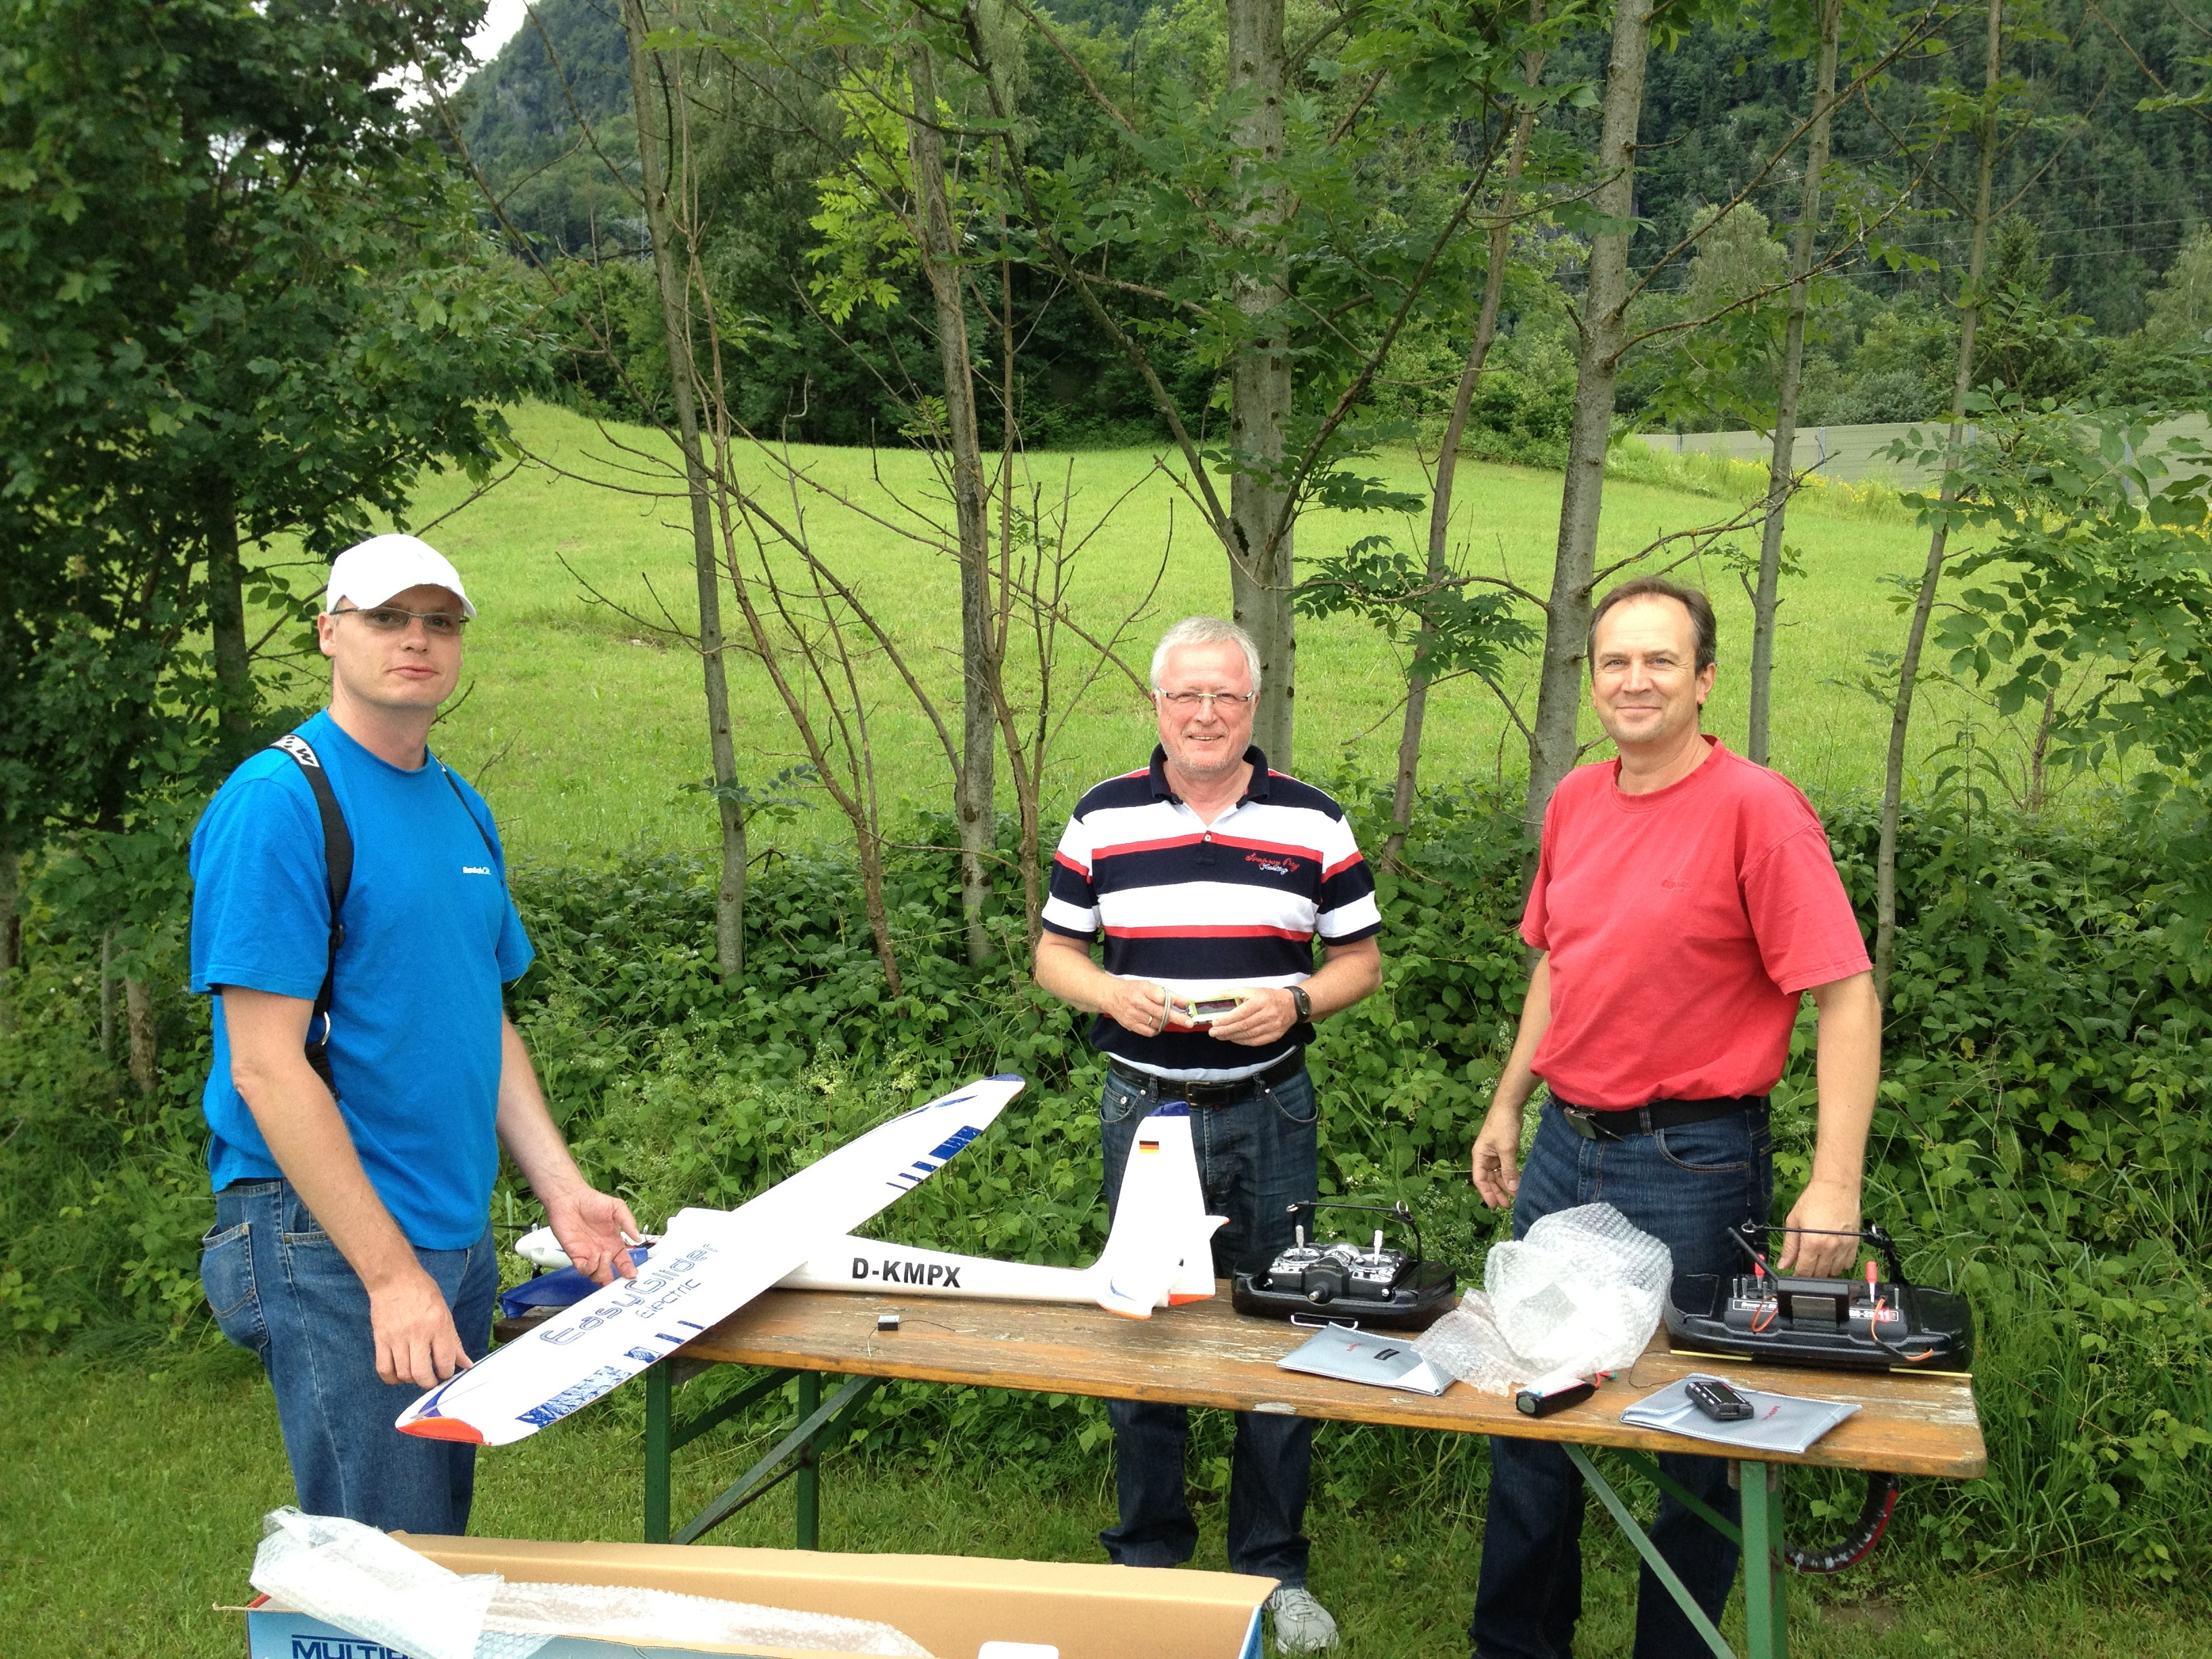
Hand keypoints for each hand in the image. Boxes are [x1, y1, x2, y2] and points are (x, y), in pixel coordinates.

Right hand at [369, 1266, 471, 1388]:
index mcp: (438, 1324)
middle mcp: (417, 1333)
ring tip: (416, 1373)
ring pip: (403, 1374)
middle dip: (429, 1382)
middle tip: (431, 1378)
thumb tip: (467, 1364)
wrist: (394, 1278)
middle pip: (421, 1374)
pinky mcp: (380, 1340)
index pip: (444, 1361)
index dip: (447, 1373)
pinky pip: (384, 1369)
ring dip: (412, 1380)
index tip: (445, 1372)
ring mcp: (396, 1338)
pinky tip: (399, 1374)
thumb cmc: (423, 1292)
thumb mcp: (445, 1312)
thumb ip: (454, 1341)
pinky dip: (392, 1378)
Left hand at [544, 1185, 643, 1284]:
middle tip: (619, 1273)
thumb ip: (629, 1222)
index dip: (629, 1269)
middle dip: (616, 1279)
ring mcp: (588, 1255)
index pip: (623, 1262)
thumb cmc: (591, 1201)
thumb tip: (637, 1238)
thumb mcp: (617, 1207)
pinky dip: (591, 1267)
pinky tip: (595, 1256)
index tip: (633, 1274)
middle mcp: (602, 1251)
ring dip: (603, 1271)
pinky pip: (583, 1270)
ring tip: (605, 1255)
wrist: (569, 1199)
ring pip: (597, 1276)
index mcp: (613, 1242)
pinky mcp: (575, 1255)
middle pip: (610, 1274)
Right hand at [1102, 978, 1186, 1038]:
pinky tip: (1157, 1024)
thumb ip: (1165, 994)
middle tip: (1190, 1022)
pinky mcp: (1131, 1025)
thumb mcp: (1148, 986)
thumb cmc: (1133, 989)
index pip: (1163, 997)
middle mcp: (1138, 1002)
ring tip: (1167, 1018)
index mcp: (1143, 989)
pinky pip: (1149, 1032)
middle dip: (1178, 1018)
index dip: (1177, 1002)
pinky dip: (1157, 1029)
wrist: (1111, 996)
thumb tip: (1184, 1003)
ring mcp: (1134, 1015)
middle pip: (1162, 1013)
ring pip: (1157, 1023)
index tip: (1188, 1006)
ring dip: (1166, 1022)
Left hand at [1203, 987, 1295, 1047]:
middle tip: (1213, 1032)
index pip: (1241, 1012)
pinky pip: (1255, 1042)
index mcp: (1261, 1001)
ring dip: (1232, 1036)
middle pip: (1244, 1026)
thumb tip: (1212, 997)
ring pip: (1249, 1035)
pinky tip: (1233, 1038)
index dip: (1227, 1019)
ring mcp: (1273, 1027)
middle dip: (1226, 1030)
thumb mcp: (1250, 990)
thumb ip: (1231, 993)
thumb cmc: (1267, 996)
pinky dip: (1242, 1041)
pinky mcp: (1275, 1036)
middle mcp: (1268, 1014)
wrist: (1291, 1005)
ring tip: (1220, 1036)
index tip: (1215, 1022)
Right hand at [1471, 1099, 1523, 1209]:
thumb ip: (1508, 1169)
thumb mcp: (1506, 1149)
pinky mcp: (1504, 1152)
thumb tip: (1513, 1189)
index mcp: (1479, 1156)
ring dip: (1505, 1186)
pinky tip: (1516, 1184)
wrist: (1510, 1106)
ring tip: (1514, 1197)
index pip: (1479, 1179)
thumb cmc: (1503, 1125)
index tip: (1494, 1206)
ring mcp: (1494, 1155)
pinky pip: (1505, 1168)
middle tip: (1507, 1205)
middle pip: (1488, 1180)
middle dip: (1497, 1192)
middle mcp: (1484, 1157)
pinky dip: (1510, 1176)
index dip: (1486, 1193)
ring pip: (1497, 1175)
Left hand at [1777, 1179, 1862, 1275]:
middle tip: (1804, 1265)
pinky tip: (1832, 1257)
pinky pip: (1848, 1264)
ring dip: (1824, 1270)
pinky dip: (1839, 1265)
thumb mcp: (1794, 1221)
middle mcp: (1830, 1248)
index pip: (1804, 1271)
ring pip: (1834, 1272)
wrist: (1837, 1187)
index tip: (1794, 1274)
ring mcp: (1844, 1247)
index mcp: (1812, 1243)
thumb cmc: (1814, 1199)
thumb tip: (1783, 1264)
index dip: (1797, 1276)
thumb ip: (1789, 1246)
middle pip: (1819, 1274)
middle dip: (1810, 1273)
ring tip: (1817, 1260)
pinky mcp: (1855, 1244)